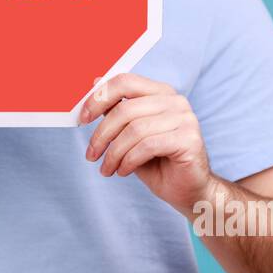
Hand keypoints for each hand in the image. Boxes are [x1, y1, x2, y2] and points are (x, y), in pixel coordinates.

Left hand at [80, 72, 212, 214]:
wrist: (188, 190)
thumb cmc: (158, 163)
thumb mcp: (129, 135)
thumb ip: (116, 111)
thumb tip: (94, 84)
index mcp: (160, 92)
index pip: (124, 81)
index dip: (99, 98)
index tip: (82, 118)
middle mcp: (175, 100)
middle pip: (126, 109)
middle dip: (102, 134)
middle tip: (91, 155)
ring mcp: (186, 118)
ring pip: (135, 130)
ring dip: (114, 153)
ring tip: (107, 169)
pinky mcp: (189, 139)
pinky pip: (148, 146)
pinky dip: (129, 160)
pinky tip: (123, 171)